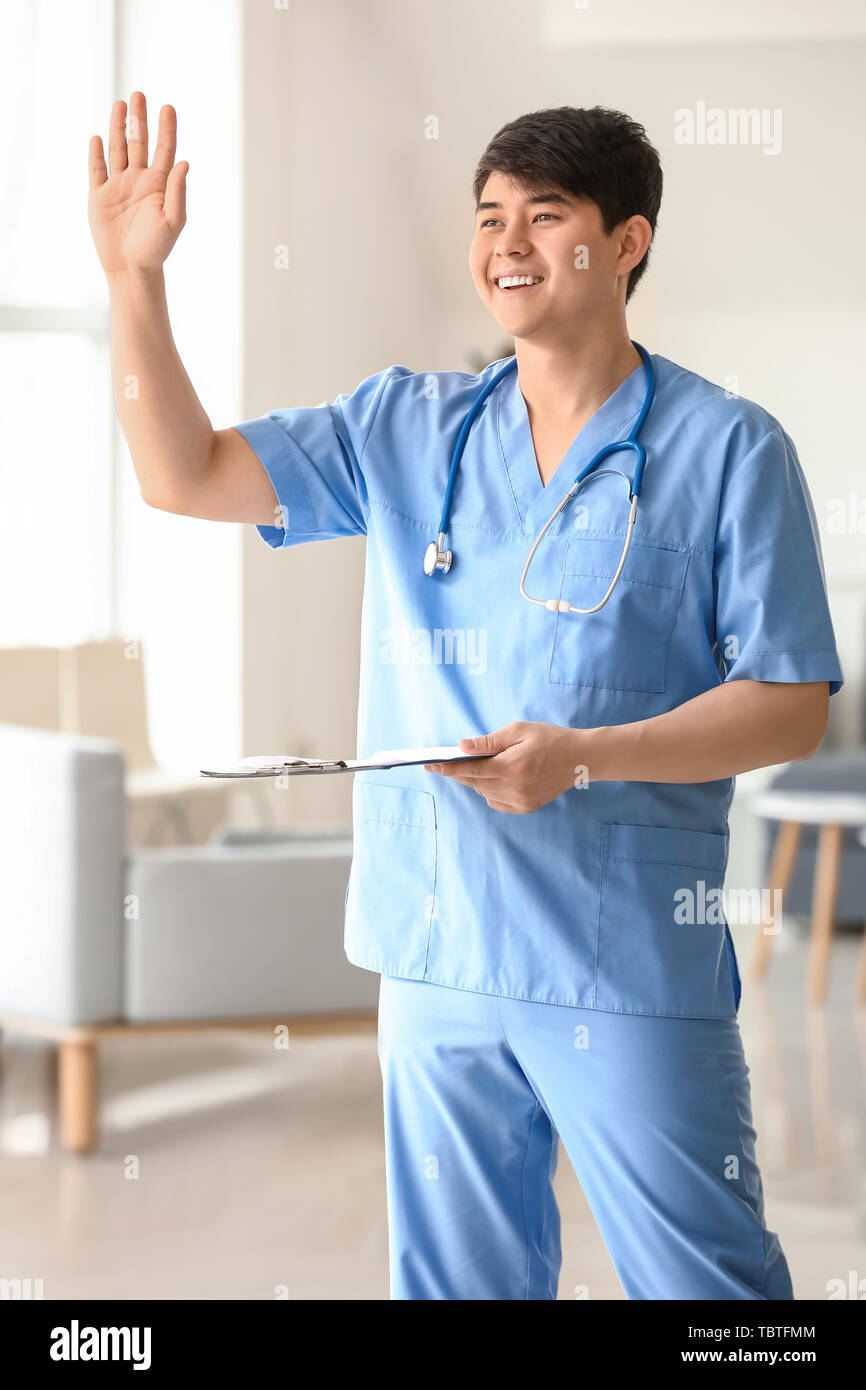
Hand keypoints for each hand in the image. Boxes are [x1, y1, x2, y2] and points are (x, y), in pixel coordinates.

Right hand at [88, 92, 187, 275]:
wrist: (131, 268)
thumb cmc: (156, 248)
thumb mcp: (173, 221)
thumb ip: (178, 191)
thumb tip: (184, 162)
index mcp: (160, 185)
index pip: (165, 150)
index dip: (166, 129)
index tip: (168, 107)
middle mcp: (139, 181)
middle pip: (139, 143)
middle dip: (139, 120)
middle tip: (139, 95)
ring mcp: (118, 186)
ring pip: (118, 150)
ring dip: (118, 127)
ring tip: (120, 104)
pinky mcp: (99, 196)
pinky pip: (97, 170)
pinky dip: (97, 154)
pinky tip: (98, 137)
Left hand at [424, 721, 586, 813]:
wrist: (581, 758)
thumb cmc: (550, 738)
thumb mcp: (519, 731)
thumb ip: (489, 741)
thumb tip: (463, 747)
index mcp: (511, 766)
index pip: (470, 769)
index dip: (448, 768)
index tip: (431, 765)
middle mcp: (515, 788)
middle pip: (474, 782)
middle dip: (458, 773)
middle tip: (445, 763)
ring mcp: (521, 801)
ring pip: (484, 792)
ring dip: (476, 780)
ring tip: (479, 766)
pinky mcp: (526, 807)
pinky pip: (496, 801)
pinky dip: (490, 791)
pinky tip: (497, 778)